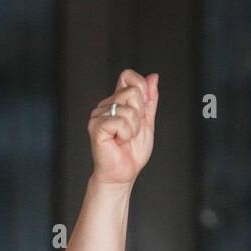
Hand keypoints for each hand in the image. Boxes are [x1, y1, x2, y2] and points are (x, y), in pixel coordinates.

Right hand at [88, 69, 158, 184]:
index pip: (127, 76)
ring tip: (125, 138)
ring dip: (133, 128)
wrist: (123, 174)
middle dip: (140, 114)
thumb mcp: (147, 122)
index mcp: (117, 101)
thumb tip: (153, 77)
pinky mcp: (97, 126)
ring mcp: (99, 114)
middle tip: (131, 130)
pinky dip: (126, 134)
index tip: (142, 108)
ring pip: (128, 109)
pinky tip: (119, 141)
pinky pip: (120, 122)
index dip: (140, 87)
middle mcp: (106, 104)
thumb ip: (150, 100)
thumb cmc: (132, 152)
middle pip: (132, 92)